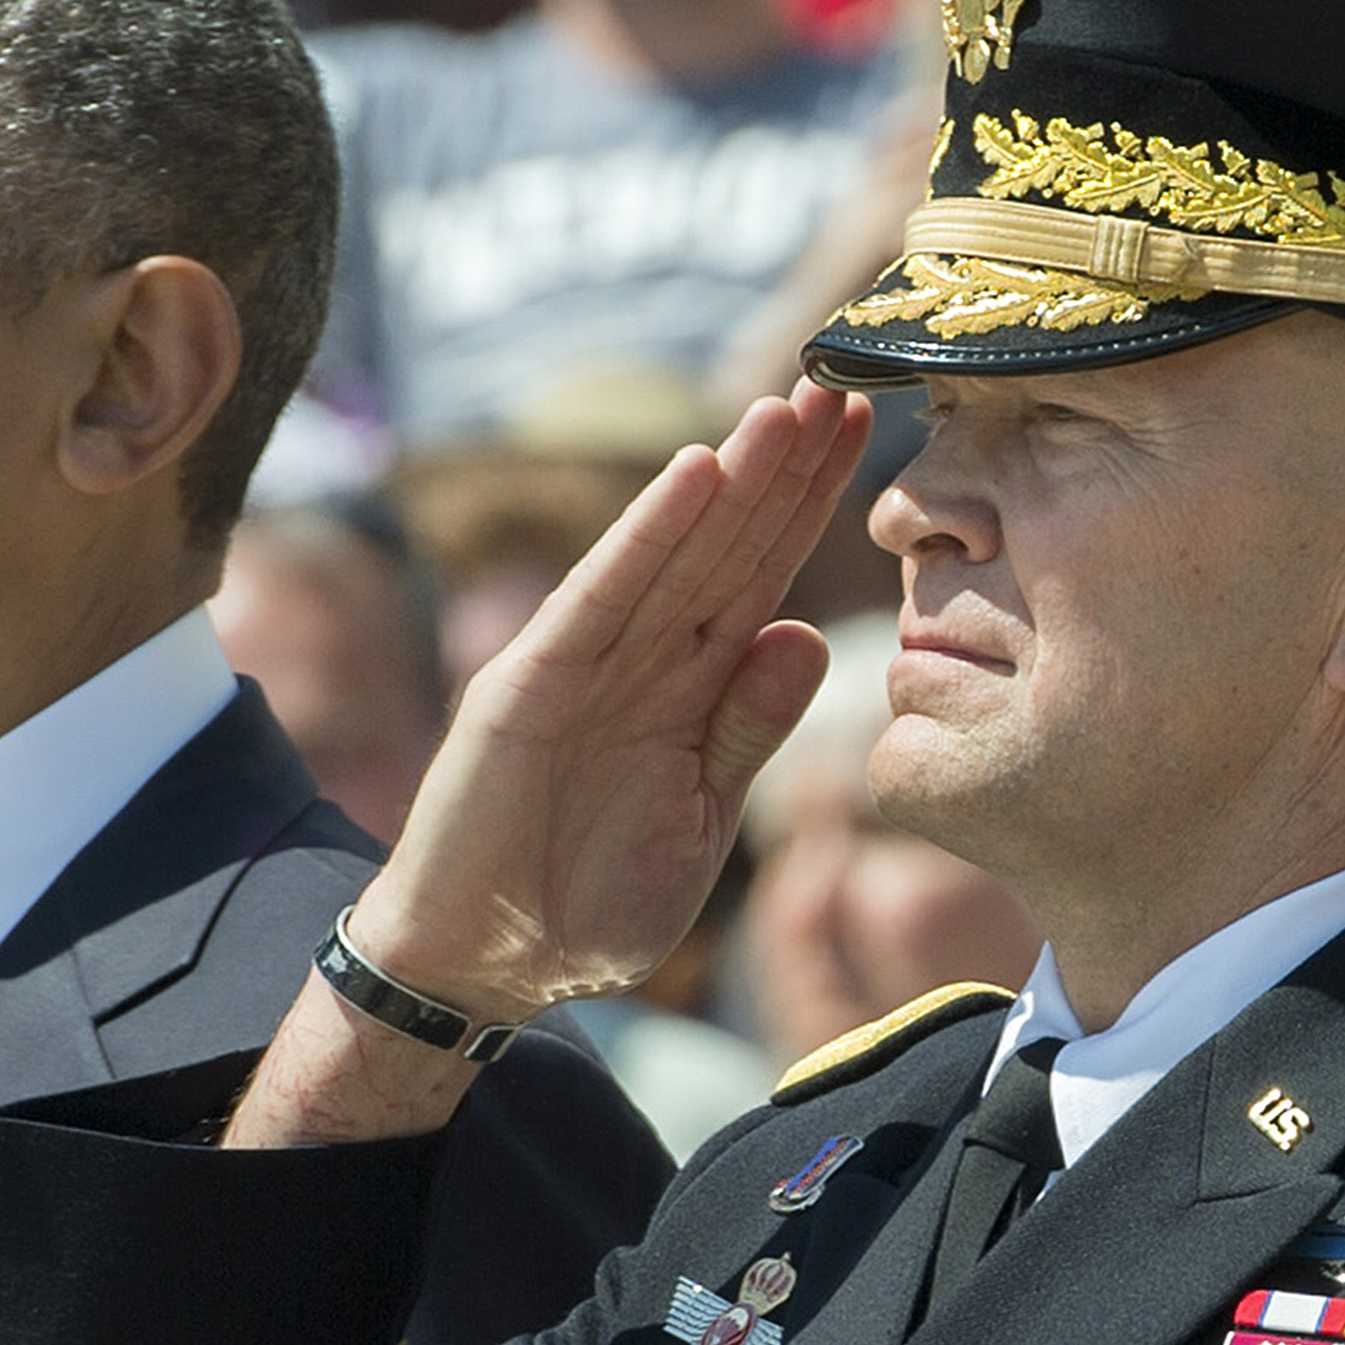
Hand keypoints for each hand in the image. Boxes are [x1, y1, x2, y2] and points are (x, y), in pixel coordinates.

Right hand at [346, 379, 869, 1018]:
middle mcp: (638, 660)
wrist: (480, 964)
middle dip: (785, 468)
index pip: (762, 578)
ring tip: (788, 406)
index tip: (864, 434)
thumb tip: (807, 641)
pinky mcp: (530, 684)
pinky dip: (647, 534)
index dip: (810, 507)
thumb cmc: (584, 903)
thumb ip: (745, 733)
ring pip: (675, 553)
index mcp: (686, 691)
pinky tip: (697, 473)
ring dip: (734, 477)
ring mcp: (582, 664)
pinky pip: (602, 597)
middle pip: (727, 546)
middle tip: (841, 381)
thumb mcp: (696, 822)